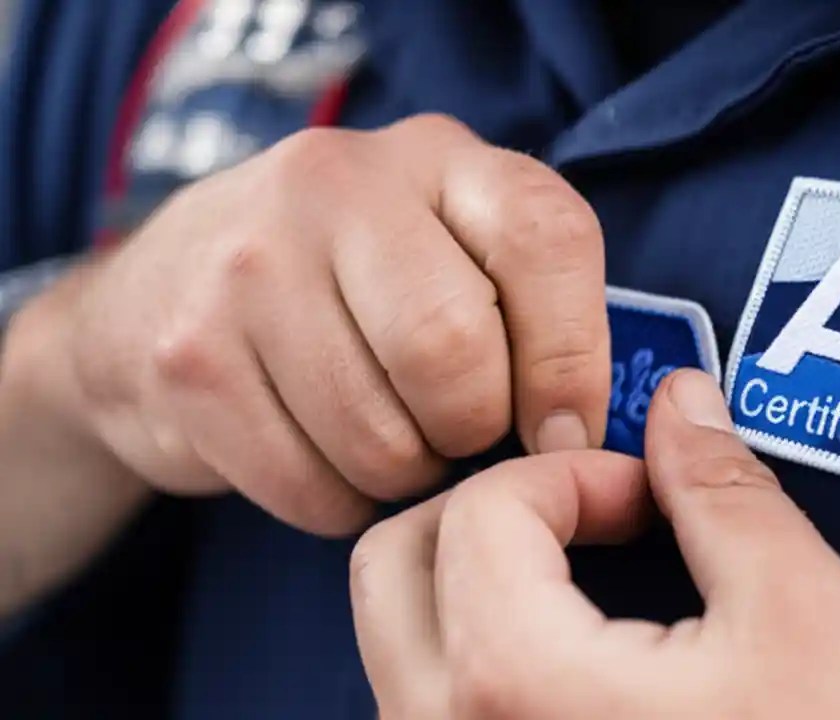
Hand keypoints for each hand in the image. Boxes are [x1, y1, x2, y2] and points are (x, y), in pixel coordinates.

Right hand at [54, 115, 609, 535]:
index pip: (545, 240)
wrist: (164, 291)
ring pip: (381, 439)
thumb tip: (575, 439)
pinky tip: (327, 459)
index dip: (574, 359)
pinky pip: (310, 486)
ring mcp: (248, 265)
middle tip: (457, 432)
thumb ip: (535, 313)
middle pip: (453, 352)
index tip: (566, 430)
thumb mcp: (457, 254)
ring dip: (405, 474)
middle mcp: (336, 185)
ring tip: (390, 439)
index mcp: (437, 157)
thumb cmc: (358, 286)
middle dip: (475, 429)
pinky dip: (339, 502)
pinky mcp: (189, 357)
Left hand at [349, 370, 839, 718]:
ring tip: (581, 577)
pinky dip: (473, 653)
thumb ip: (726, 491)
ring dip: (473, 579)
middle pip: (392, 564)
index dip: (572, 471)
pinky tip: (569, 659)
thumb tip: (682, 400)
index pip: (480, 508)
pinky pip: (422, 709)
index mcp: (514, 685)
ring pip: (395, 642)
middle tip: (583, 514)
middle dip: (487, 509)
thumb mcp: (802, 621)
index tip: (647, 497)